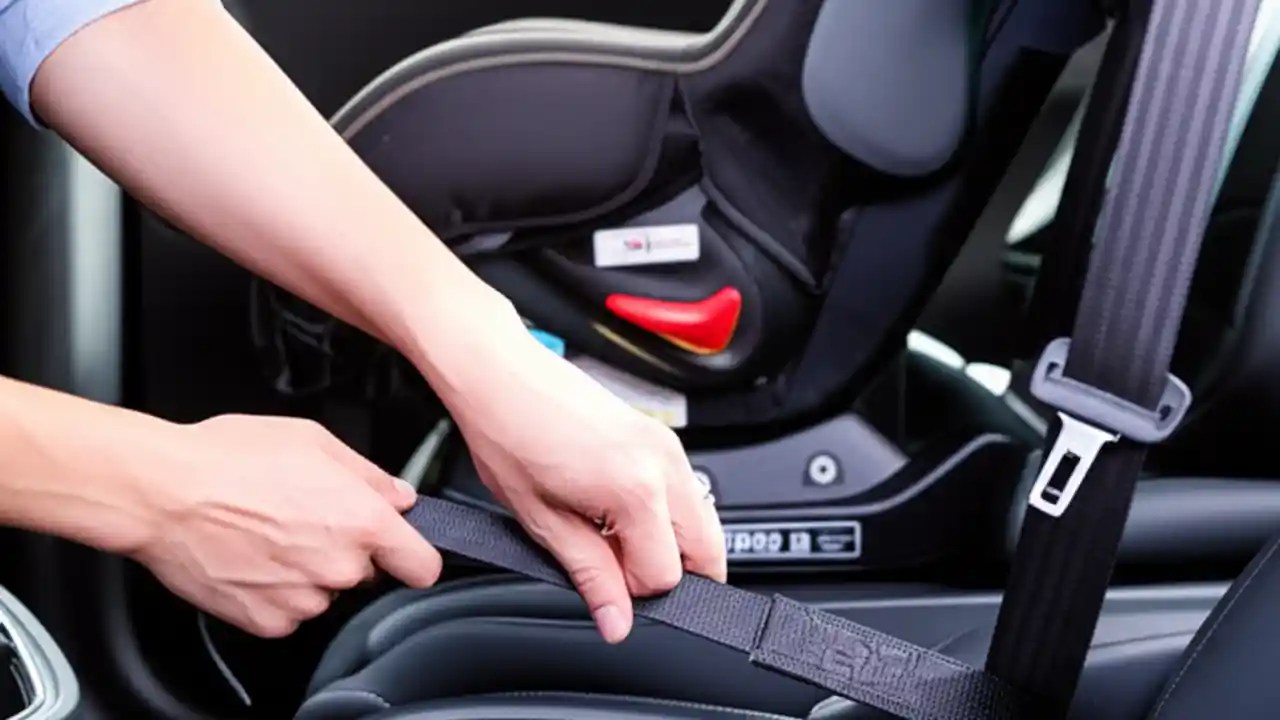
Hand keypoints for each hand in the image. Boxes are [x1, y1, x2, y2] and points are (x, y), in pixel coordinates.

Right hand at [129, 414, 440, 637]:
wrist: (163, 493)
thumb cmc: (229, 459)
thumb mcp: (314, 440)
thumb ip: (368, 474)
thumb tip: (398, 495)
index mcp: (361, 520)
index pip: (422, 565)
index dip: (414, 556)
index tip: (403, 551)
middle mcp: (339, 565)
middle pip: (368, 573)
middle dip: (348, 552)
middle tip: (306, 520)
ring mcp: (303, 598)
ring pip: (326, 592)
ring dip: (310, 573)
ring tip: (270, 535)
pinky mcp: (268, 620)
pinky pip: (289, 612)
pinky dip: (277, 593)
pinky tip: (253, 559)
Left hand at [445, 333, 726, 644]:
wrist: (502, 375)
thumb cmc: (509, 433)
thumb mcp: (542, 521)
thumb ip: (591, 575)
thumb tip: (617, 620)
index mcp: (637, 490)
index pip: (666, 574)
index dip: (632, 592)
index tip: (603, 585)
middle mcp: (664, 465)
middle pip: (707, 550)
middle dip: (671, 573)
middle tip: (619, 572)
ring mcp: (667, 446)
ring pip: (703, 520)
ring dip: (671, 543)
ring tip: (614, 538)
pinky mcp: (660, 436)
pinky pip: (686, 491)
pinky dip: (667, 515)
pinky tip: (620, 512)